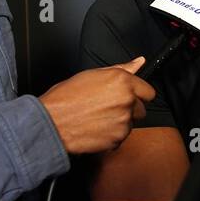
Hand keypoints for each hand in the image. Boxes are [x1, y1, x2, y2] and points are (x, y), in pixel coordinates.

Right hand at [39, 57, 155, 153]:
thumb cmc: (66, 98)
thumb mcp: (92, 75)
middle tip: (107, 108)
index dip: (137, 94)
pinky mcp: (118, 138)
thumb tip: (139, 62)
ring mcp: (123, 121)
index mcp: (122, 81)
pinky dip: (112, 135)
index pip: (148, 92)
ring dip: (120, 123)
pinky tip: (96, 128)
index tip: (127, 97)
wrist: (51, 123)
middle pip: (141, 109)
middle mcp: (126, 100)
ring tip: (98, 118)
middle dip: (128, 109)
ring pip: (131, 124)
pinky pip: (121, 137)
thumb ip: (121, 68)